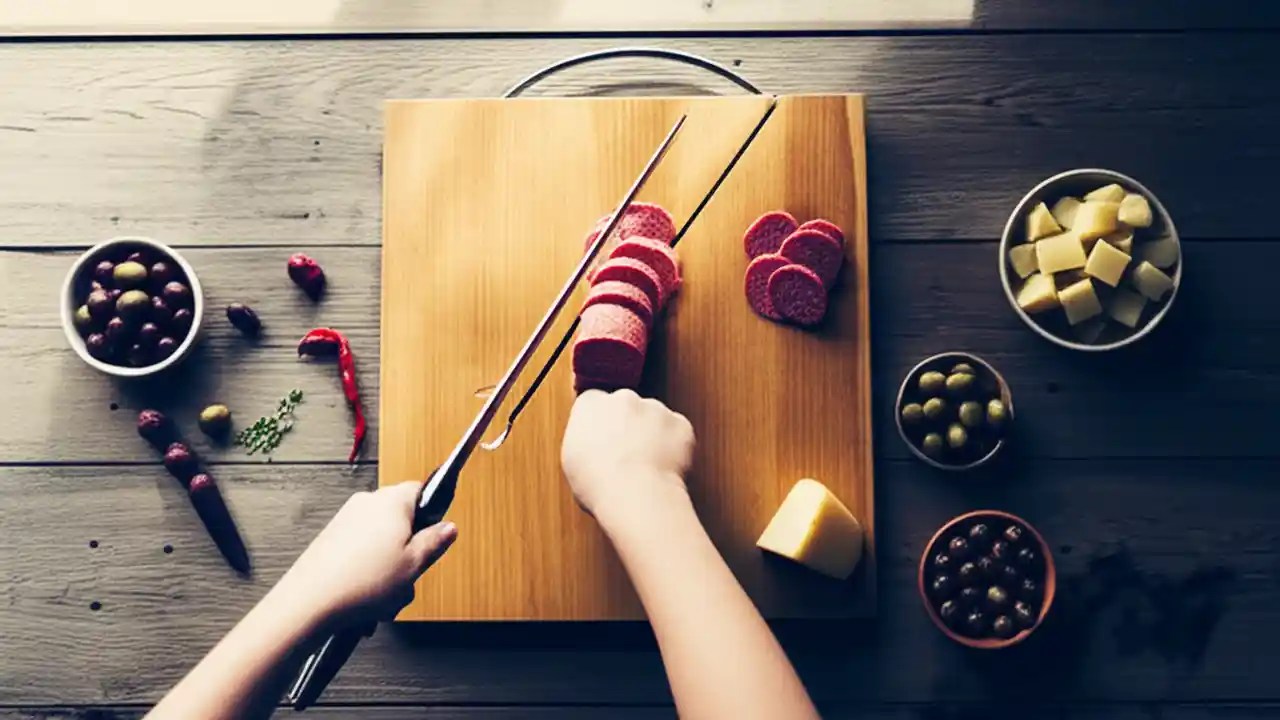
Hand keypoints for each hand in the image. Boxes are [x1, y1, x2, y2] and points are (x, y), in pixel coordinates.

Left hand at [277, 482, 456, 627]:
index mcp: (392, 501)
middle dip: (408, 548)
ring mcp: (346, 520)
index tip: (435, 535)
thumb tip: (448, 528)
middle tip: (410, 571)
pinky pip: (360, 551)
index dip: (432, 515)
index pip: (422, 490)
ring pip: (381, 539)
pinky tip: (367, 593)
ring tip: (385, 591)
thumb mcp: (414, 565)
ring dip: (388, 565)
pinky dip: (367, 570)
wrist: (311, 601)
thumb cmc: (360, 582)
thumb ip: (436, 541)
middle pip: (401, 519)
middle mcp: (367, 503)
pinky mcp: (331, 539)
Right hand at [561, 389, 694, 521]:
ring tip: (646, 466)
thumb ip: (582, 440)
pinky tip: (664, 467)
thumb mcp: (570, 461)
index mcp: (589, 405)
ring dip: (653, 434)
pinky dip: (675, 445)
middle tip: (626, 455)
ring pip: (655, 417)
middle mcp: (623, 398)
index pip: (593, 403)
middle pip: (626, 405)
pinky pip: (677, 430)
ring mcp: (655, 408)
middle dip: (628, 425)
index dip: (600, 424)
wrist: (634, 493)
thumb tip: (591, 445)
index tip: (603, 441)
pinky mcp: (679, 422)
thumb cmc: (598, 483)